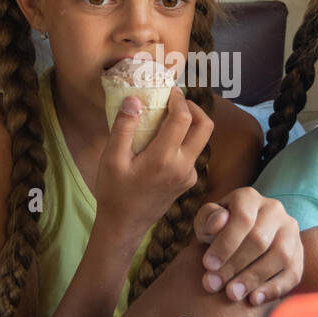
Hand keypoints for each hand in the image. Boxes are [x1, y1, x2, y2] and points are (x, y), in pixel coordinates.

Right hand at [93, 85, 212, 238]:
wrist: (124, 226)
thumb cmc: (114, 192)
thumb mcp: (112, 159)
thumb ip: (123, 127)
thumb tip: (134, 99)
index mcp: (165, 158)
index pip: (184, 118)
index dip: (179, 99)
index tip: (169, 90)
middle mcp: (183, 166)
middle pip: (205, 126)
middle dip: (194, 107)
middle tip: (176, 100)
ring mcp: (189, 175)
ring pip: (201, 140)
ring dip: (190, 123)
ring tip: (168, 116)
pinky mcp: (187, 181)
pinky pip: (192, 152)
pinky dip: (184, 139)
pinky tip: (164, 138)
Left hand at [193, 187, 302, 304]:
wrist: (241, 241)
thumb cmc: (218, 232)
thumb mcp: (206, 223)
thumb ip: (207, 220)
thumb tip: (219, 221)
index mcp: (249, 198)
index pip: (243, 219)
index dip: (225, 243)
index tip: (207, 265)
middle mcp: (274, 210)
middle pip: (260, 239)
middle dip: (234, 265)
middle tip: (213, 285)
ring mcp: (290, 232)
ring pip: (280, 255)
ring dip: (253, 278)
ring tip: (231, 294)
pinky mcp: (299, 255)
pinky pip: (292, 274)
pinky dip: (273, 289)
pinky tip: (254, 300)